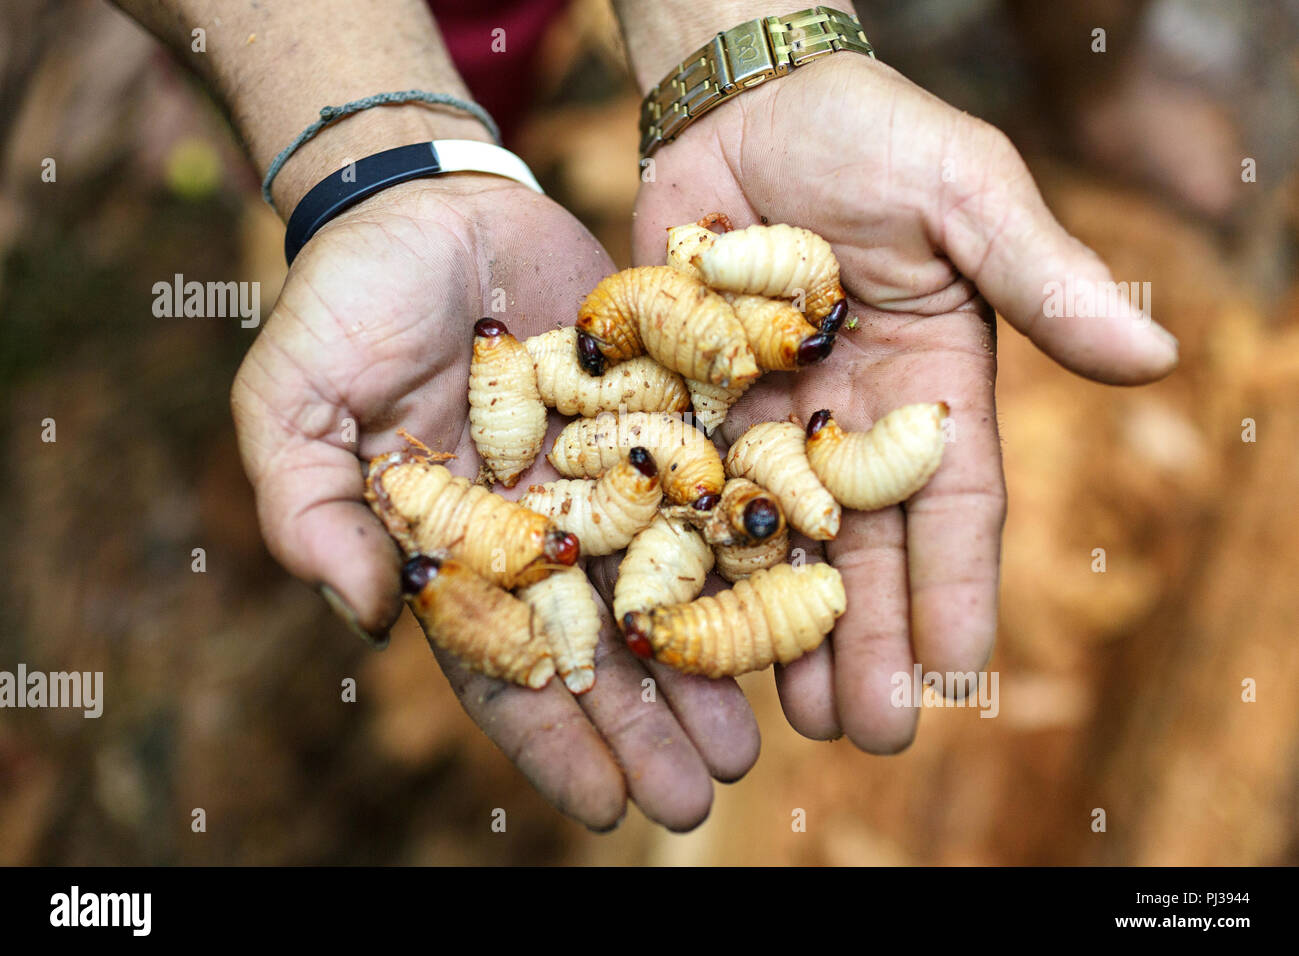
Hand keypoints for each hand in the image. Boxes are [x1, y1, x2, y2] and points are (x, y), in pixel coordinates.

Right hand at [232, 176, 759, 829]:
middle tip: (703, 793)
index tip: (608, 806)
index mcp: (459, 546)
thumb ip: (315, 510)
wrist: (427, 199)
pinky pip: (712, 486)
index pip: (504, 662)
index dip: (554, 738)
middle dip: (648, 722)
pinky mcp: (661, 412)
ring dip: (709, 660)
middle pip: (602, 642)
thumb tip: (364, 616)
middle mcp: (543, 525)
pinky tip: (794, 604)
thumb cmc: (345, 301)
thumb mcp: (294, 402)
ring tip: (755, 734)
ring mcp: (607, 473)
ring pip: (668, 581)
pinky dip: (749, 545)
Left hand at [631, 53, 1178, 750]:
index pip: (952, 507)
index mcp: (932, 389)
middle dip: (867, 641)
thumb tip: (1157, 354)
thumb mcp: (968, 196)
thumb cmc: (872, 134)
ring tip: (789, 715)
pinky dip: (692, 561)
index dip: (954, 590)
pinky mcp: (689, 406)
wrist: (746, 103)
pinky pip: (690, 496)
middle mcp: (850, 424)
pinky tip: (690, 628)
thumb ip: (1043, 279)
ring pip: (776, 545)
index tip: (956, 674)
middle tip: (867, 734)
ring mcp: (765, 422)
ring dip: (782, 630)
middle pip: (862, 550)